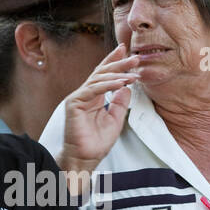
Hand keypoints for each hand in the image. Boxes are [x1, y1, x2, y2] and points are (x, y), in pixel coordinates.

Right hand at [57, 44, 138, 172]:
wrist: (85, 158)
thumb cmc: (97, 143)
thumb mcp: (115, 119)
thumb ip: (120, 103)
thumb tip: (127, 87)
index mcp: (94, 97)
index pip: (104, 75)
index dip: (114, 61)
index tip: (125, 50)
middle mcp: (86, 94)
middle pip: (102, 72)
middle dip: (119, 63)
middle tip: (135, 58)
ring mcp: (78, 97)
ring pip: (99, 79)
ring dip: (118, 74)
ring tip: (133, 73)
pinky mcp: (74, 103)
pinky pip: (93, 90)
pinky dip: (108, 85)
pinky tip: (121, 83)